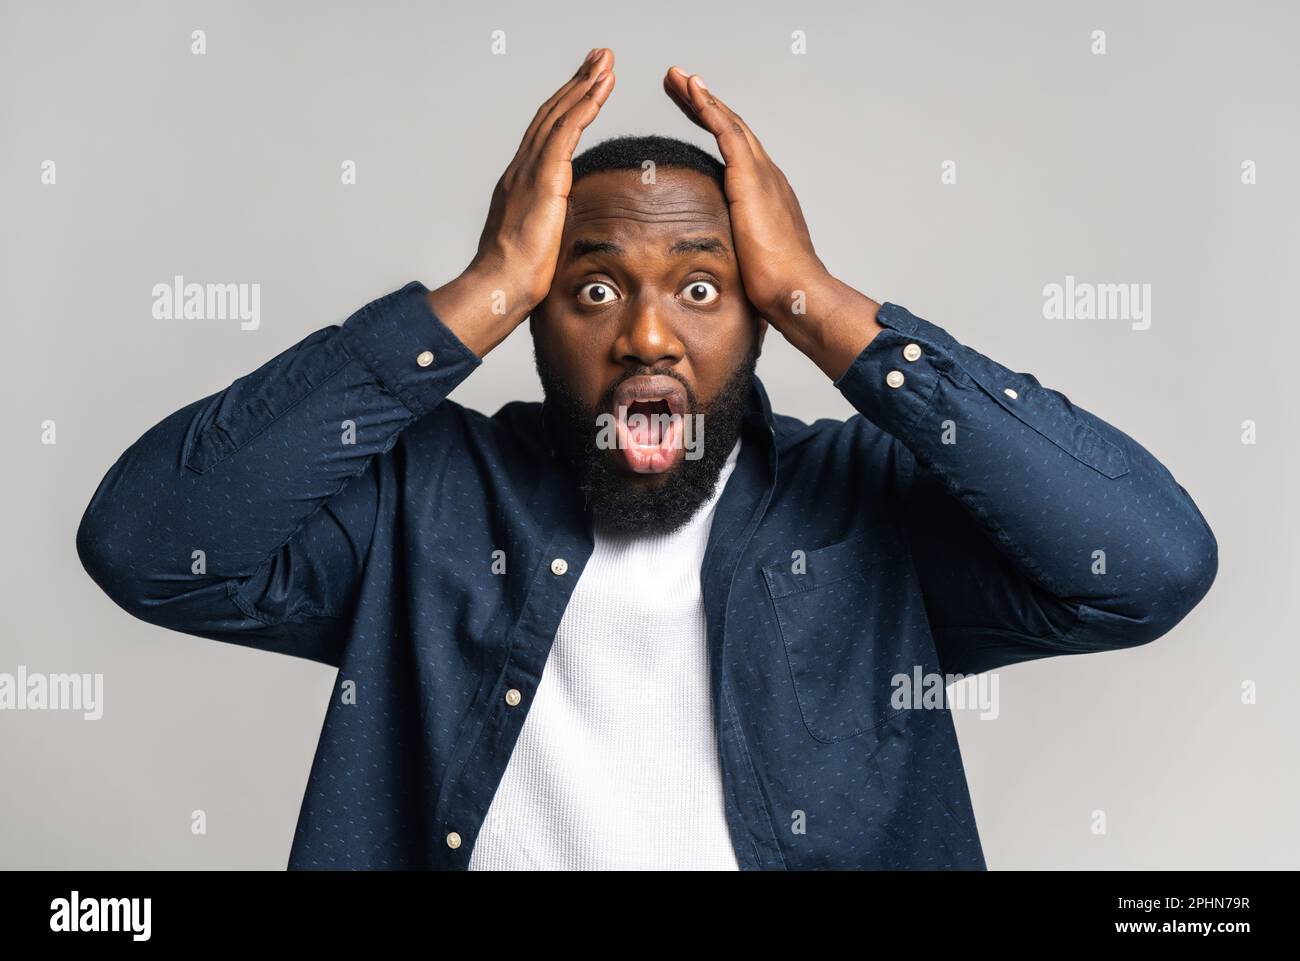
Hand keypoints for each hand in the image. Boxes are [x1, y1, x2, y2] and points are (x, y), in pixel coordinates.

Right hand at [429, 49, 615, 356]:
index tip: (587, 87)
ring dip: (584, 85)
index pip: (547, 135)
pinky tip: (599, 89)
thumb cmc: (517, 280)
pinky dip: (583, 107)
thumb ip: (554, 231)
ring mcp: (529, 172)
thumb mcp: (541, 247)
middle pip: (552, 114)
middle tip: (598, 59)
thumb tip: (568, 235)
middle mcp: (522, 170)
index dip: (568, 108)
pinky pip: (565, 132)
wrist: (500, 286)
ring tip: (605, 62)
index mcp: (522, 185)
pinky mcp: (542, 179)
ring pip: (559, 115)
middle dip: (577, 84)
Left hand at [662, 66, 880, 378]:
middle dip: (704, 103)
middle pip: (732, 128)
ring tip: (678, 77)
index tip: (693, 111)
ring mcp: (762, 175)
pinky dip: (708, 108)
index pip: (735, 152)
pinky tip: (692, 90)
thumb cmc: (773, 290)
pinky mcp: (752, 179)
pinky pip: (727, 132)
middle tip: (680, 82)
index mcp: (764, 195)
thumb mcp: (744, 261)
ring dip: (701, 97)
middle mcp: (767, 177)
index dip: (714, 128)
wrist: (793, 292)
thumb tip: (710, 268)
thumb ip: (730, 250)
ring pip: (729, 122)